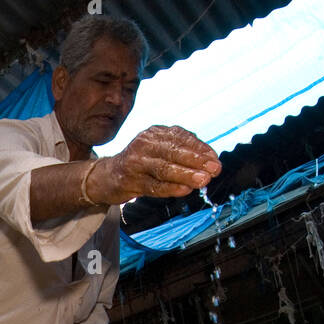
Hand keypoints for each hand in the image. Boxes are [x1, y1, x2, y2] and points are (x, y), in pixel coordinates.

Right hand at [86, 125, 220, 204]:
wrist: (108, 175)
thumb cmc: (142, 163)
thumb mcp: (160, 151)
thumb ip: (182, 153)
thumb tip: (210, 161)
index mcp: (156, 133)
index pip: (181, 137)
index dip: (200, 148)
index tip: (215, 159)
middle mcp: (144, 143)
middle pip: (173, 151)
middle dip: (196, 160)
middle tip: (214, 169)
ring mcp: (135, 162)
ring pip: (164, 168)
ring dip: (186, 174)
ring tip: (203, 180)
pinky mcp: (129, 181)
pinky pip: (153, 185)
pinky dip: (170, 188)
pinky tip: (185, 190)